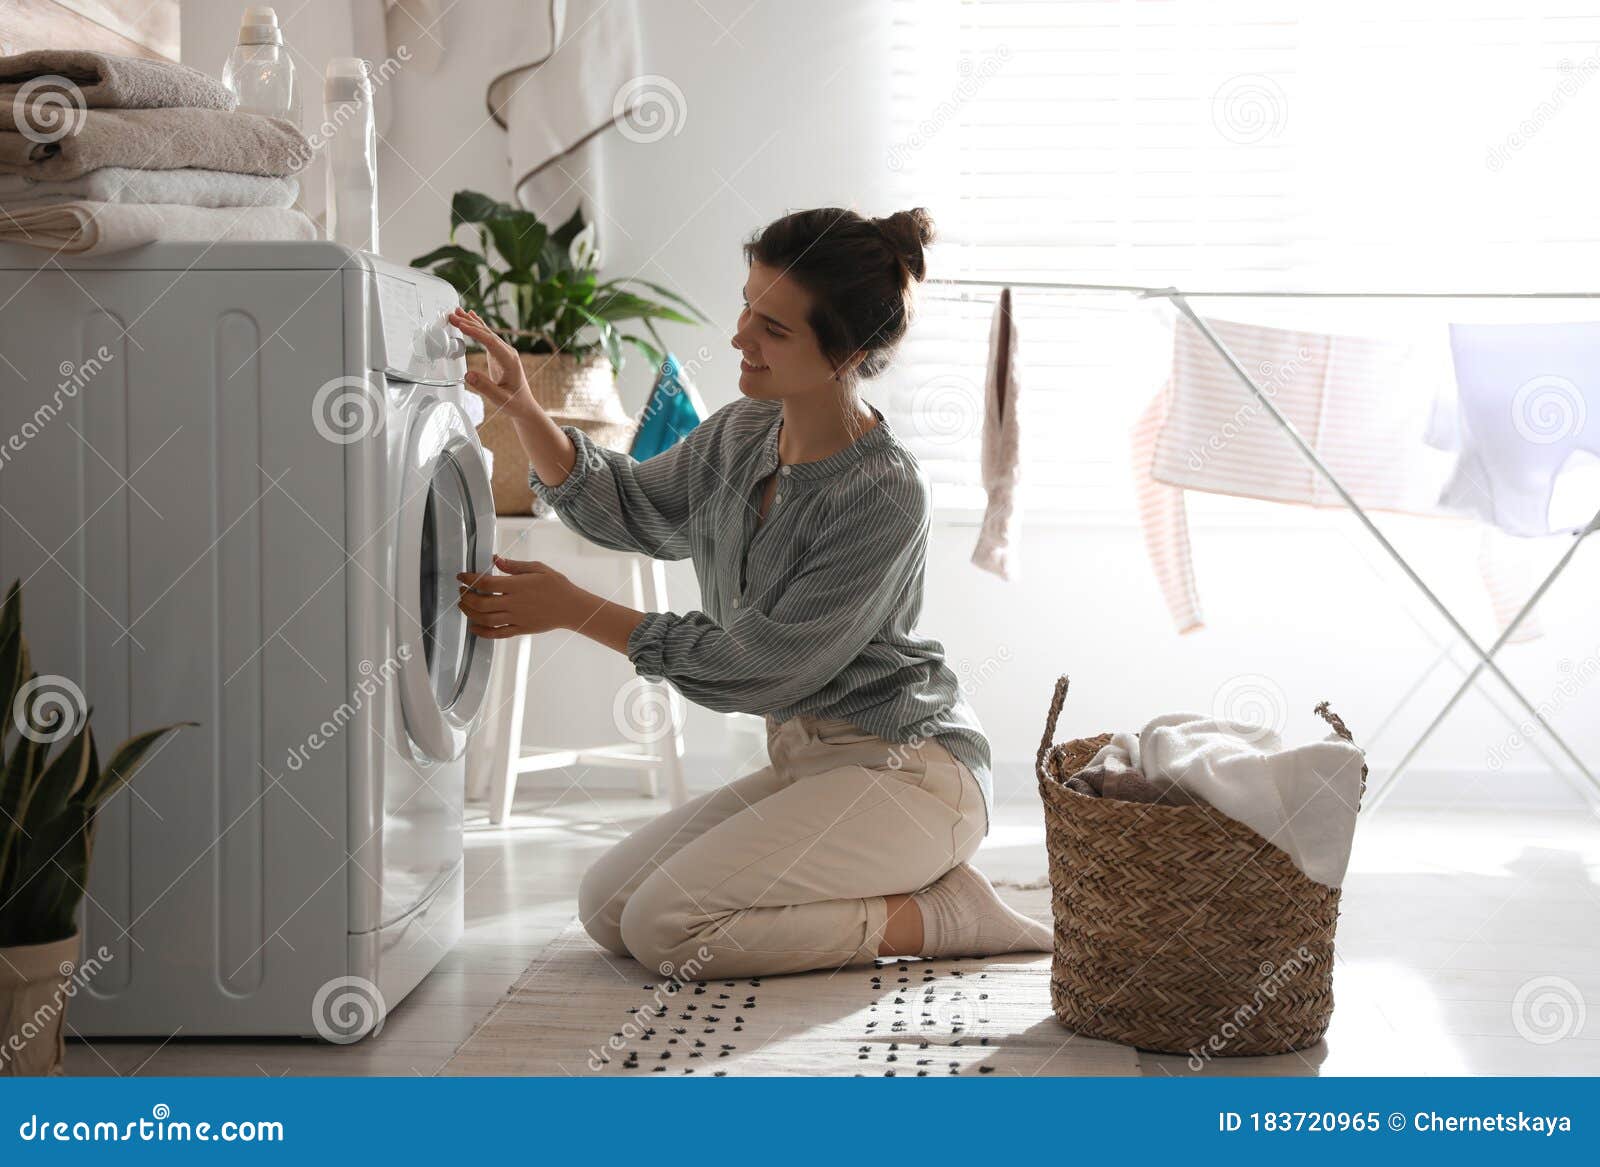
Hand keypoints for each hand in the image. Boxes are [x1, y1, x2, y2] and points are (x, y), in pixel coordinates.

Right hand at [448, 307, 535, 421]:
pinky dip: (477, 327)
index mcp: (510, 360)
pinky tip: (471, 318)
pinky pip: (486, 337)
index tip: (462, 325)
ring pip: (486, 333)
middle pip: (487, 333)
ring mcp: (504, 352)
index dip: (475, 332)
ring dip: (472, 322)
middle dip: (469, 323)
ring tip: (458, 311)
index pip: (491, 341)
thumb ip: (485, 387)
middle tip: (452, 315)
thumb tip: (468, 375)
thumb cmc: (515, 403)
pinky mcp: (499, 354)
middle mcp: (508, 353)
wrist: (524, 405)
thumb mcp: (500, 399)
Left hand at [456, 555, 577, 637]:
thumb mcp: (538, 568)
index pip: (486, 582)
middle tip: (461, 590)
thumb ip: (514, 565)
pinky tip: (474, 626)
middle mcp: (514, 603)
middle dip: (466, 596)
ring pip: (485, 618)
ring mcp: (516, 618)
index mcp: (517, 585)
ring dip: (470, 612)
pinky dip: (482, 632)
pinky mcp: (520, 629)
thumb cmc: (556, 586)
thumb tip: (495, 559)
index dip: (470, 579)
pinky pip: (497, 633)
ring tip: (463, 605)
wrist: (571, 608)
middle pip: (481, 602)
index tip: (462, 576)